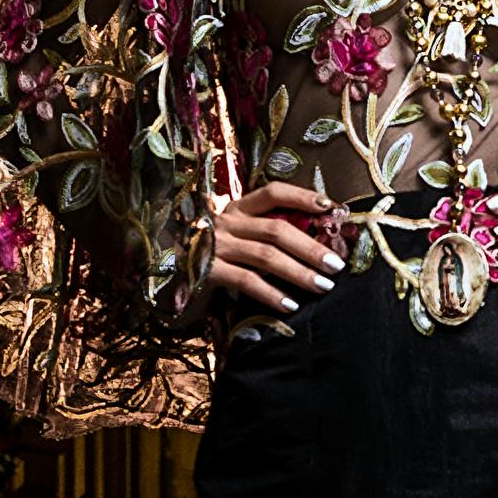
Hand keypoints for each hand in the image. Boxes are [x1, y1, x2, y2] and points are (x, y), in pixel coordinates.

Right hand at [210, 177, 348, 316]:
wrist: (160, 274)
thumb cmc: (208, 258)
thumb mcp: (235, 238)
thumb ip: (262, 236)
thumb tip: (312, 247)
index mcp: (236, 209)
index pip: (273, 192)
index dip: (303, 196)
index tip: (331, 207)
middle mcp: (226, 222)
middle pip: (277, 229)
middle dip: (311, 247)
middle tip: (337, 265)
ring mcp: (215, 246)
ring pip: (266, 256)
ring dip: (299, 272)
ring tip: (323, 286)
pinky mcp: (206, 271)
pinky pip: (246, 281)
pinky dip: (271, 294)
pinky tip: (290, 305)